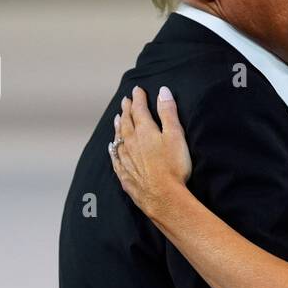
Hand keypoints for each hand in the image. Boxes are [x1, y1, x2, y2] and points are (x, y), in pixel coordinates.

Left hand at [110, 85, 192, 216]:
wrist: (163, 197)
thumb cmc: (173, 167)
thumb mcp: (176, 136)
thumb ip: (168, 113)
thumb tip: (163, 91)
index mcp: (144, 131)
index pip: (139, 109)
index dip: (138, 98)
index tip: (138, 90)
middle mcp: (131, 143)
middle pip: (126, 122)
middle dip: (126, 109)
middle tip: (125, 101)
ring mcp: (125, 159)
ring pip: (118, 138)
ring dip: (118, 126)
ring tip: (117, 118)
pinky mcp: (125, 174)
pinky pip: (115, 157)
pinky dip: (113, 148)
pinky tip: (111, 147)